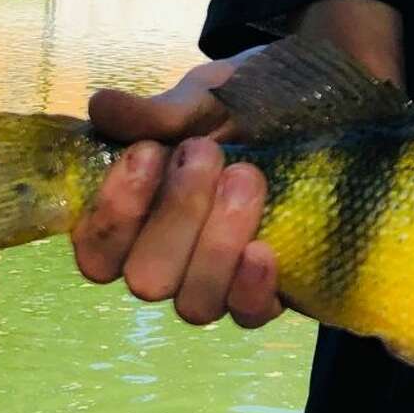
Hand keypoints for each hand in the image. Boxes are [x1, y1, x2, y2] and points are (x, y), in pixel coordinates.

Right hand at [73, 57, 282, 329]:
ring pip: (195, 304)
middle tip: (208, 152)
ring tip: (245, 177)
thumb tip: (101, 106)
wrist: (316, 107)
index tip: (148, 151)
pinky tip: (263, 249)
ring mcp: (216, 281)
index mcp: (135, 217)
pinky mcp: (265, 290)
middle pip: (146, 280)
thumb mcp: (205, 97)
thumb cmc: (245, 104)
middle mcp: (168, 261)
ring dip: (216, 243)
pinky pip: (249, 315)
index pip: (97, 252)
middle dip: (176, 214)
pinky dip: (251, 287)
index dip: (115, 213)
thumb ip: (157, 112)